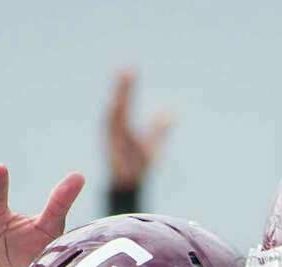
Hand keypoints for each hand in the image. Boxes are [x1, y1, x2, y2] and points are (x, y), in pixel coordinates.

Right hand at [106, 68, 172, 190]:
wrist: (132, 185)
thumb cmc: (139, 165)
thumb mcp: (153, 144)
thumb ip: (160, 128)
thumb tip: (171, 112)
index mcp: (123, 124)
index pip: (125, 101)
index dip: (127, 85)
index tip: (131, 67)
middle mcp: (115, 128)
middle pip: (118, 103)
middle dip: (122, 87)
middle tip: (127, 68)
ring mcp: (111, 138)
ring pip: (113, 114)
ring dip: (118, 98)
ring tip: (122, 81)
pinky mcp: (110, 149)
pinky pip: (111, 131)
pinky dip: (113, 118)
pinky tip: (115, 105)